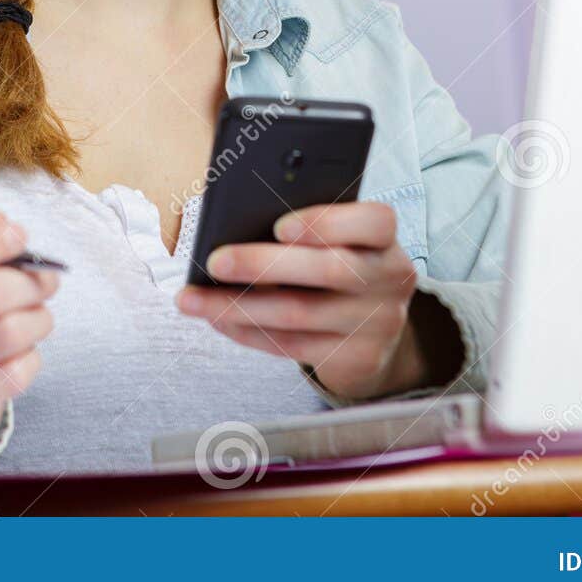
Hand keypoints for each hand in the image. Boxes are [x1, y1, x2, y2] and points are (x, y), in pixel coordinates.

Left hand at [176, 201, 429, 401]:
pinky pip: (291, 345)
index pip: (375, 222)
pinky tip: (217, 318)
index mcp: (385, 240)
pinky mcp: (355, 358)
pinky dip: (247, 331)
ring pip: (299, 314)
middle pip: (329, 270)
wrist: (376, 329)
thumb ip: (308, 229)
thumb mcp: (341, 241)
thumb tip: (236, 224)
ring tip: (192, 299)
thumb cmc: (340, 264)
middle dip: (263, 264)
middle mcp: (389, 280)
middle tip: (214, 261)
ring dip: (238, 306)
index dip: (328, 222)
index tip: (279, 225)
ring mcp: (376, 324)